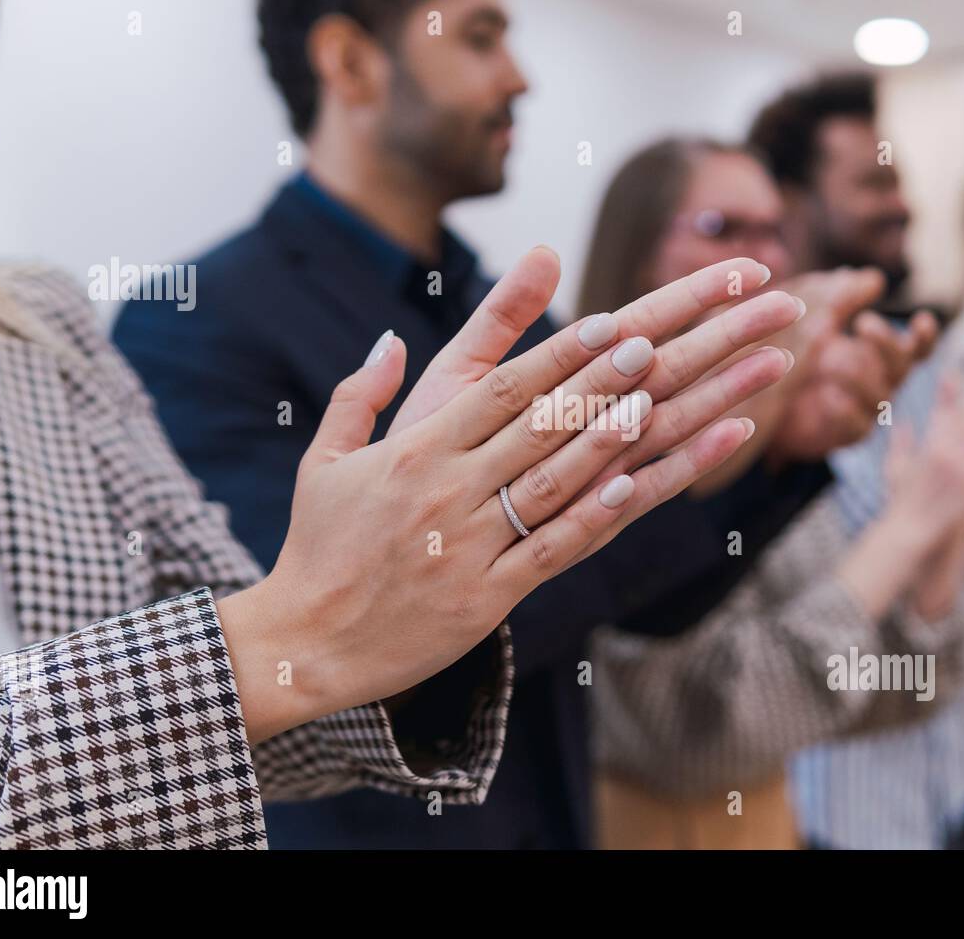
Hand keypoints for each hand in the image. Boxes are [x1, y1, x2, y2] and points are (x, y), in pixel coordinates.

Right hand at [219, 248, 798, 742]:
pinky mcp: (486, 597)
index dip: (558, 353)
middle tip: (656, 343)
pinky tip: (633, 486)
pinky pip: (549, 551)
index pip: (499, 389)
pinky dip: (593, 518)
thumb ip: (359, 395)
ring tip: (659, 401)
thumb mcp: (323, 460)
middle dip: (599, 381)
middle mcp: (447, 489)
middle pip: (537, 425)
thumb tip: (388, 339)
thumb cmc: (318, 546)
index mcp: (415, 450)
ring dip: (609, 439)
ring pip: (553, 482)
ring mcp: (470, 543)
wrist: (304, 642)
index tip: (608, 321)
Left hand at [769, 267, 937, 459]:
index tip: (922, 319)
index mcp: (878, 351)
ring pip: (881, 394)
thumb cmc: (788, 344)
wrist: (755, 392)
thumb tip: (874, 279)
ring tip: (828, 359)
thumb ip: (839, 294)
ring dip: (858, 372)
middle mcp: (878, 379)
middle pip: (902, 365)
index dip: (926, 336)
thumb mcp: (807, 309)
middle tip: (862, 323)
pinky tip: (829, 395)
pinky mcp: (840, 433)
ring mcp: (861, 408)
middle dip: (887, 343)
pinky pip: (857, 425)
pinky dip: (846, 409)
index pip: (917, 346)